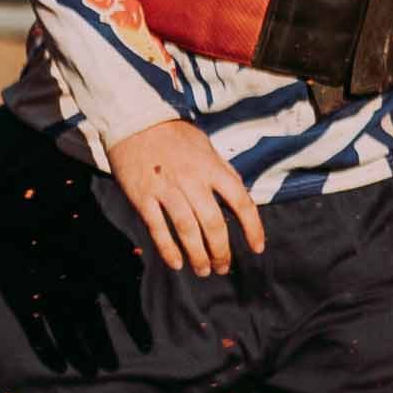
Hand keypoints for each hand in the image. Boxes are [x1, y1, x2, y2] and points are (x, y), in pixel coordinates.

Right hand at [108, 118, 262, 276]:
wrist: (135, 122)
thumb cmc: (175, 136)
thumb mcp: (207, 148)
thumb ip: (224, 173)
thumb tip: (240, 198)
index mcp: (213, 168)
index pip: (242, 202)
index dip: (253, 228)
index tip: (257, 247)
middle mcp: (192, 180)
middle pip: (214, 224)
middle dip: (221, 251)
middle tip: (223, 267)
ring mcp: (166, 189)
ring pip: (187, 230)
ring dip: (198, 255)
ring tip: (203, 271)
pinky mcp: (142, 196)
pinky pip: (158, 229)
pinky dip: (168, 249)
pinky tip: (177, 264)